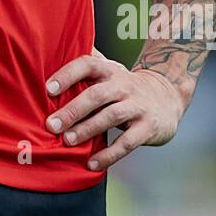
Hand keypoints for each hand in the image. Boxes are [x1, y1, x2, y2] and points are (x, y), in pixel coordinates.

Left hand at [44, 47, 185, 171]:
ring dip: (88, 129)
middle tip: (51, 125)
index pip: (87, 65)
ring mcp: (137, 106)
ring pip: (111, 116)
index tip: (48, 89)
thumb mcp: (109, 71)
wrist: (168, 97)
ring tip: (68, 141)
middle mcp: (124, 85)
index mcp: (110, 70)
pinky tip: (91, 163)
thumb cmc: (125, 86)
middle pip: (96, 95)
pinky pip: (127, 142)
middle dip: (72, 110)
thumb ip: (85, 65)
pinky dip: (108, 154)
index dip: (67, 75)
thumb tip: (48, 52)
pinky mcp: (148, 127)